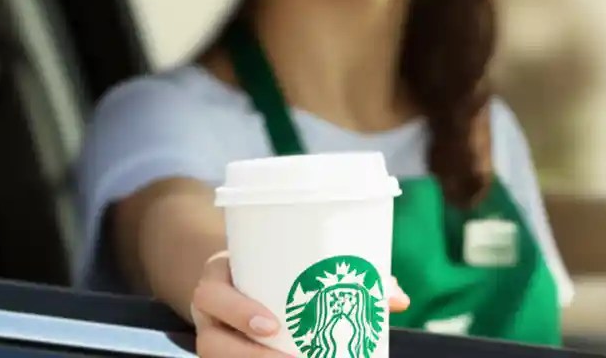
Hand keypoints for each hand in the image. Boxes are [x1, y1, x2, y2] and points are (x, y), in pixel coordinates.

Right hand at [190, 251, 409, 356]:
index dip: (240, 312)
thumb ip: (342, 273)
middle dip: (251, 356)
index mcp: (217, 279)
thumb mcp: (289, 257)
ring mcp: (211, 339)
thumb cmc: (269, 266)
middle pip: (212, 343)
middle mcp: (208, 315)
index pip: (212, 296)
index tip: (273, 326)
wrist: (232, 278)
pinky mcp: (222, 353)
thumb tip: (397, 298)